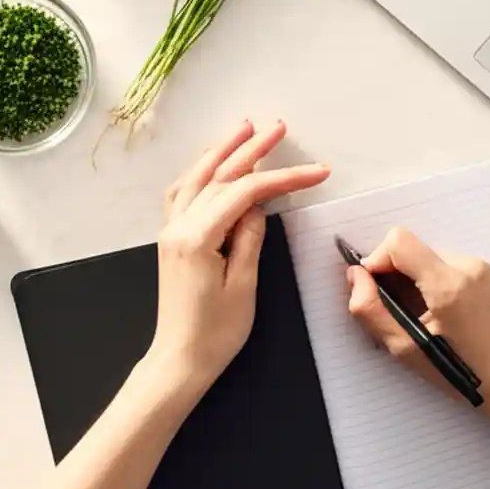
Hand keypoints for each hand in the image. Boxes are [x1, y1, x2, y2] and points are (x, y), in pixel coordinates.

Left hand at [151, 120, 329, 384]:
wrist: (179, 360)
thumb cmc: (215, 334)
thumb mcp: (243, 286)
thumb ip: (250, 239)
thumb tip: (258, 206)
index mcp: (199, 238)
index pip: (246, 193)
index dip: (284, 178)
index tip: (318, 172)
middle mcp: (179, 226)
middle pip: (219, 175)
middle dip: (252, 150)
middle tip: (279, 128)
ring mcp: (171, 231)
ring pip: (196, 177)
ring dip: (221, 151)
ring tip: (244, 129)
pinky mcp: (172, 240)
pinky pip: (183, 193)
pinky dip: (200, 172)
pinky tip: (211, 165)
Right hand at [345, 227, 489, 411]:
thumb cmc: (457, 371)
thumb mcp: (403, 348)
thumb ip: (370, 309)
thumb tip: (355, 276)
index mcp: (448, 285)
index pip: (399, 242)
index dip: (376, 260)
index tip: (373, 289)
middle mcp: (465, 266)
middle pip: (409, 247)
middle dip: (391, 273)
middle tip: (393, 309)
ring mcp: (476, 266)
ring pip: (422, 255)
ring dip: (408, 278)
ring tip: (415, 314)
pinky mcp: (480, 270)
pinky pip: (438, 263)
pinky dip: (425, 280)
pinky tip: (431, 310)